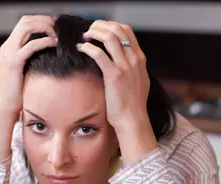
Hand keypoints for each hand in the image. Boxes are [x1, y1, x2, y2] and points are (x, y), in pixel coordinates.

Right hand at [0, 16, 56, 161]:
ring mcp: (9, 53)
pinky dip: (44, 41)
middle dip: (44, 20)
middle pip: (25, 20)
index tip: (56, 28)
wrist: (4, 107)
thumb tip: (51, 55)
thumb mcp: (25, 71)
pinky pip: (30, 45)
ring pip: (26, 26)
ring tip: (57, 35)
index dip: (41, 21)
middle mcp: (7, 46)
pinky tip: (54, 45)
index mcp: (9, 47)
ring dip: (44, 27)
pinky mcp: (13, 62)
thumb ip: (33, 60)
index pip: (25, 23)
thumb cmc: (17, 92)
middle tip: (59, 28)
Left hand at [77, 20, 156, 164]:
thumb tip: (123, 60)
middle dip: (100, 25)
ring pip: (109, 37)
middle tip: (89, 30)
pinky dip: (87, 47)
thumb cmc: (132, 104)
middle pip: (117, 29)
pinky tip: (80, 48)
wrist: (133, 119)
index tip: (99, 29)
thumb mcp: (138, 81)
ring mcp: (125, 66)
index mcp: (140, 59)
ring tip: (84, 37)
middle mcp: (134, 59)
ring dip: (94, 33)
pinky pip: (98, 54)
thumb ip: (132, 68)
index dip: (111, 25)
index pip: (127, 30)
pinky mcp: (114, 75)